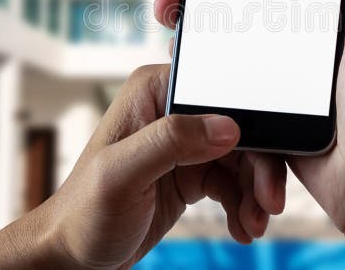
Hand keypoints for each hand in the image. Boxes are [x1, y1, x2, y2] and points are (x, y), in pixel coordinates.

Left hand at [0, 65, 285, 268]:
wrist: (75, 255)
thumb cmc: (82, 212)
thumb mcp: (120, 175)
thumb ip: (170, 142)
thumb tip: (228, 125)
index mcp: (154, 91)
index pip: (220, 93)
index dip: (251, 123)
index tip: (267, 161)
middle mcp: (173, 109)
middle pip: (238, 128)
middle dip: (260, 167)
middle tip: (269, 203)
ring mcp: (184, 141)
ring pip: (242, 157)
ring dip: (255, 191)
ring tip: (254, 224)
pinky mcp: (192, 170)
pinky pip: (233, 181)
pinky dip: (244, 204)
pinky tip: (243, 227)